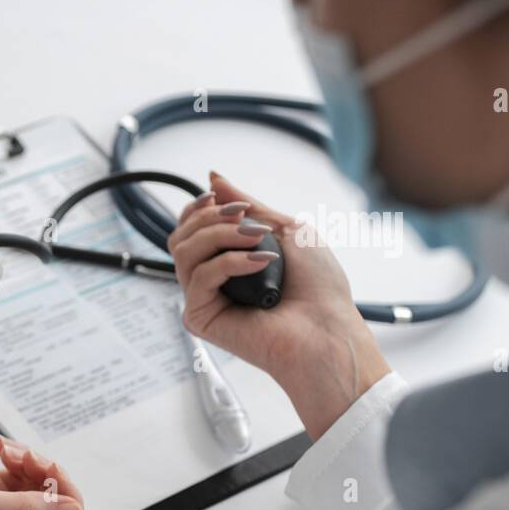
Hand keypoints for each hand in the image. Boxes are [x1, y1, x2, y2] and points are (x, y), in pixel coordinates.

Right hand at [168, 172, 390, 438]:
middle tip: (246, 220)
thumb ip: (248, 205)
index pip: (190, 229)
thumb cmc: (318, 289)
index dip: (199, 209)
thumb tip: (213, 178)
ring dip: (220, 236)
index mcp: (228, 262)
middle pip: (181, 236)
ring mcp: (204, 299)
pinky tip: (261, 262)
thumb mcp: (285, 230)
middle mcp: (211, 281)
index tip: (221, 198)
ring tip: (257, 240)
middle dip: (211, 218)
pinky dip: (230, 262)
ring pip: (183, 252)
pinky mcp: (200, 318)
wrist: (328, 331)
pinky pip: (199, 277)